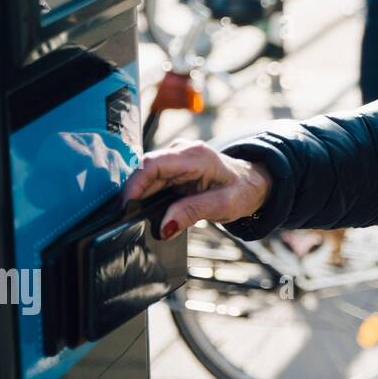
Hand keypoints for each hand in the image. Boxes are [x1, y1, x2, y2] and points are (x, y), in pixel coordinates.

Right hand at [122, 139, 271, 239]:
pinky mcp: (174, 167)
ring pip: (146, 176)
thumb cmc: (242, 191)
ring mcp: (177, 157)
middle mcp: (183, 151)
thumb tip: (163, 227)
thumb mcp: (223, 205)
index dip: (134, 185)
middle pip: (146, 170)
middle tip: (126, 221)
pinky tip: (144, 211)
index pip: (153, 164)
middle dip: (133, 195)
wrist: (252, 183)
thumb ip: (192, 213)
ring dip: (139, 197)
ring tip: (134, 219)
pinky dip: (146, 196)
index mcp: (196, 155)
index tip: (125, 207)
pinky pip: (153, 180)